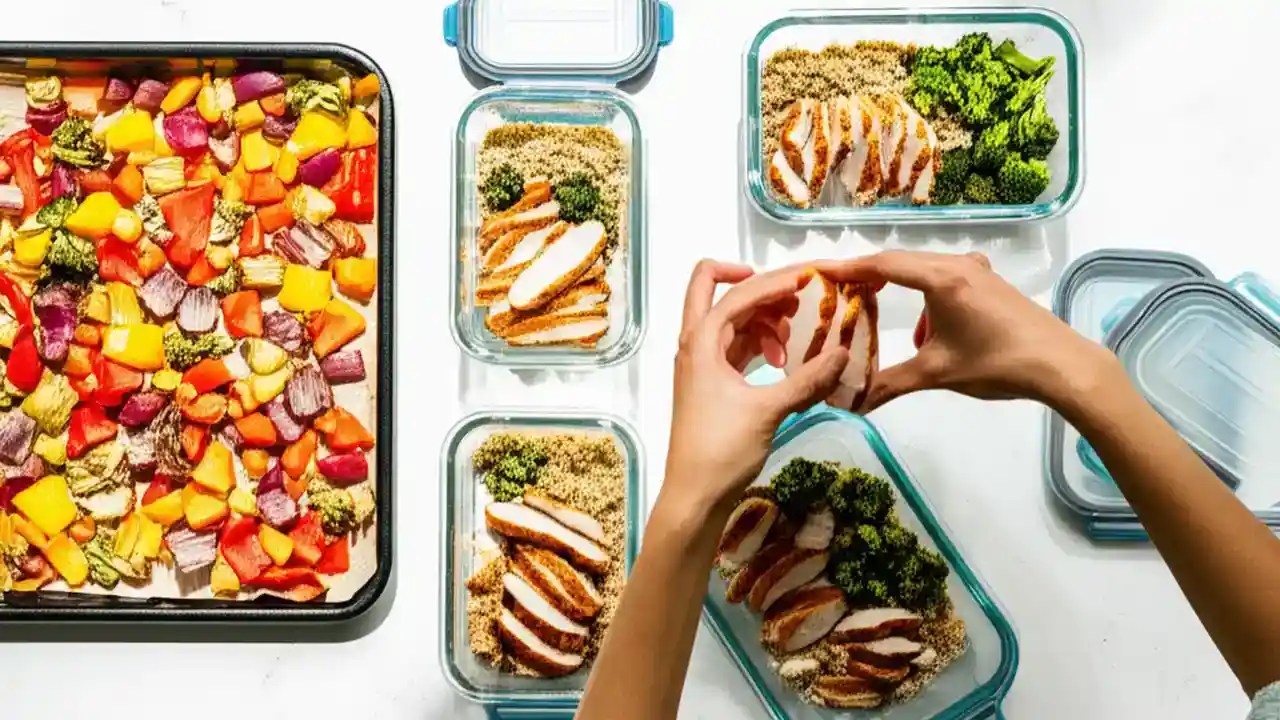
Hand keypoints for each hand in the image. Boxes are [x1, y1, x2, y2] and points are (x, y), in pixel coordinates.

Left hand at [664, 261, 849, 512]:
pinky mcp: (712, 385)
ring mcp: (701, 366)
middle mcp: (695, 346)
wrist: (694, 495)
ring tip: (796, 337)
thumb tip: (844, 353)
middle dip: (757, 289)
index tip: (808, 279)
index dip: (772, 282)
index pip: (736, 294)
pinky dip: (760, 346)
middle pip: (718, 294)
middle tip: (796, 297)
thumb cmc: (721, 450)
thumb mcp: (768, 412)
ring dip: (763, 320)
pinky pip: (736, 349)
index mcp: (700, 343)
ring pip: (731, 323)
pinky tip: (785, 360)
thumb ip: (807, 380)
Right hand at [831, 250, 1117, 412]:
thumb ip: (889, 384)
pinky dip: (925, 296)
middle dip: (869, 279)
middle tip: (839, 294)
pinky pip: (944, 280)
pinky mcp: (990, 284)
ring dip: (901, 291)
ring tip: (885, 320)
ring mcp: (977, 271)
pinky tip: (930, 329)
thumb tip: (852, 403)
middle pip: (901, 263)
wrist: (1060, 365)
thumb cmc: (996, 363)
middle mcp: (957, 265)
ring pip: (924, 272)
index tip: (820, 272)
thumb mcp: (937, 374)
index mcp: (941, 278)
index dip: (848, 268)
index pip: (882, 265)